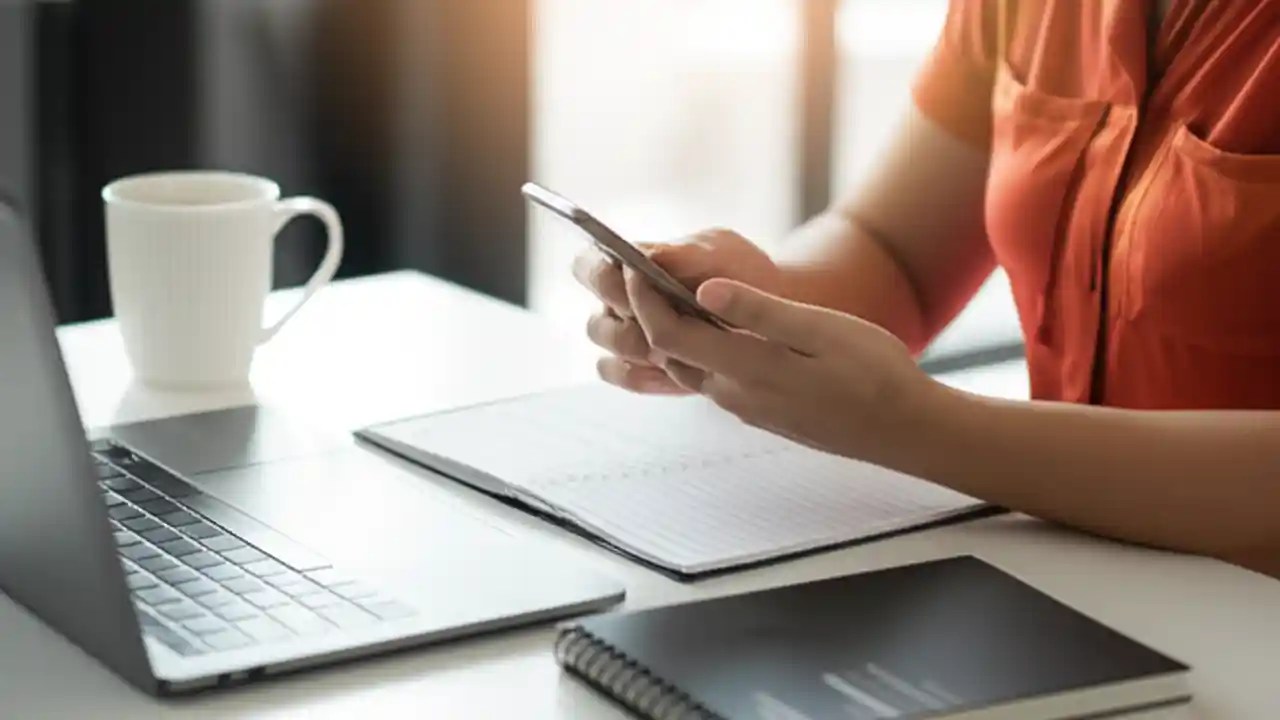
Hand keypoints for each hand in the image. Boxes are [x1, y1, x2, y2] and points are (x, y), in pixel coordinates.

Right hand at [571, 228, 779, 394]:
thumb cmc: (743, 273)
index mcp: (628, 265)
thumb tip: (642, 255)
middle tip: (666, 319)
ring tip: (676, 343)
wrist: (773, 308)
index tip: (635, 279)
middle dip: (630, 322)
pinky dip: (645, 374)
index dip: (602, 277)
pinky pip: (625, 376)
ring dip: (640, 348)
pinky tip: (672, 367)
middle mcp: (620, 302)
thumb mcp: (721, 252)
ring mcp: (631, 339)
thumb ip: (681, 254)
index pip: (588, 267)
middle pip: (596, 321)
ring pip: (610, 350)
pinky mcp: (646, 370)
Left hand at [622, 268, 945, 462]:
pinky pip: (713, 379)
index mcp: (746, 370)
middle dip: (647, 313)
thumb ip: (759, 312)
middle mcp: (736, 395)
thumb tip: (704, 290)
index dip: (642, 299)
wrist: (906, 430)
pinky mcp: (762, 412)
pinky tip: (714, 326)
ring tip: (668, 291)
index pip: (668, 334)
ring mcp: (748, 408)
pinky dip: (698, 349)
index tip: (632, 265)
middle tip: (638, 271)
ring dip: (671, 332)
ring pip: (690, 368)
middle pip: (670, 352)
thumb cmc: (874, 374)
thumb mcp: (820, 330)